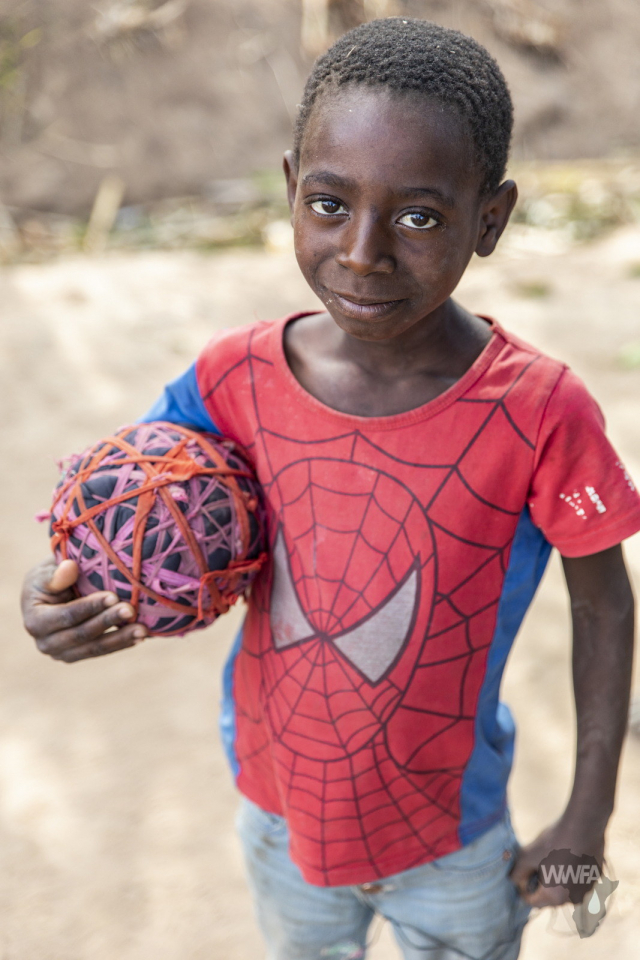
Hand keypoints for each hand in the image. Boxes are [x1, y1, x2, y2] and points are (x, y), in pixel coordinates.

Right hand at [21, 558, 146, 661]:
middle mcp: (46, 643)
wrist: (51, 593)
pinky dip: (121, 643)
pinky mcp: (78, 655)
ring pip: (94, 648)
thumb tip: (70, 567)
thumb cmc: (49, 578)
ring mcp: (62, 653)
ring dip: (120, 638)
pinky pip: (101, 651)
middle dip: (108, 621)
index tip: (113, 596)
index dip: (89, 607)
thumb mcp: (46, 572)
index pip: (66, 616)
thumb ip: (55, 573)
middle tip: (131, 610)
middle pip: (82, 634)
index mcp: (35, 621)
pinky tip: (139, 637)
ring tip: (142, 630)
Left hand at [510, 815, 604, 907]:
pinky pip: (577, 880)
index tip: (524, 870)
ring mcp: (587, 889)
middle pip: (549, 896)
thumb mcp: (528, 856)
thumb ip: (517, 872)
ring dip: (556, 878)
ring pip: (564, 888)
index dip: (523, 887)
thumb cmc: (554, 842)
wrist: (584, 826)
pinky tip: (568, 854)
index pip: (531, 901)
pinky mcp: (595, 878)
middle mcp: (573, 899)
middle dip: (540, 882)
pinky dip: (570, 872)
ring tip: (553, 856)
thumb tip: (513, 881)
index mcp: (555, 898)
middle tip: (538, 861)